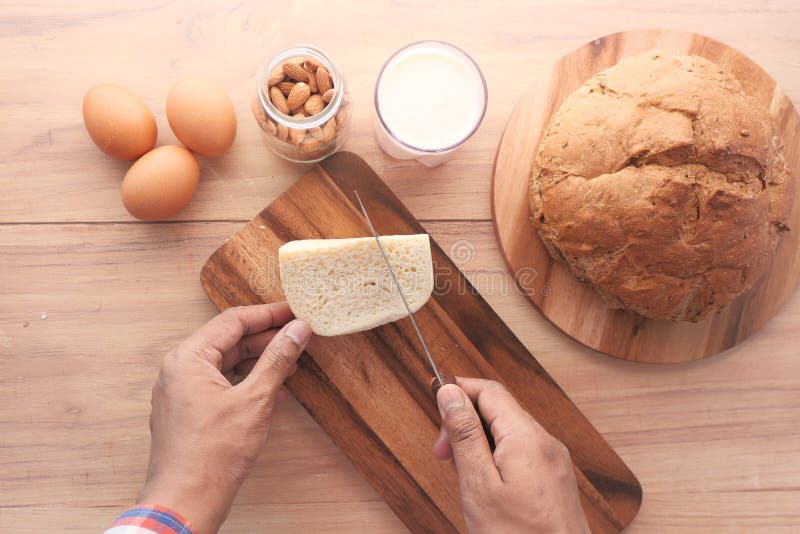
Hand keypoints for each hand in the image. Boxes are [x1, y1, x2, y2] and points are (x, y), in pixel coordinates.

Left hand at [139, 302, 311, 533]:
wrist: (185, 501)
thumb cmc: (212, 454)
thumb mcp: (255, 400)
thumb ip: (277, 359)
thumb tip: (298, 330)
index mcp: (187, 358)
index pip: (233, 320)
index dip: (268, 314)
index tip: (296, 311)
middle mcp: (179, 369)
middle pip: (229, 340)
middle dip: (267, 338)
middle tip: (300, 335)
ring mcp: (181, 391)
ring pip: (226, 363)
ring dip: (259, 361)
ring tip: (293, 361)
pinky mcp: (189, 410)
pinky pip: (220, 384)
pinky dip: (247, 382)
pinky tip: (274, 390)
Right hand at [434, 378, 588, 533]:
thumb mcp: (478, 484)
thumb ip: (465, 434)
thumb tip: (450, 392)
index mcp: (527, 436)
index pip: (489, 390)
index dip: (459, 391)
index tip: (435, 403)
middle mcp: (545, 441)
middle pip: (498, 409)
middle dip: (466, 423)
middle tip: (444, 455)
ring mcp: (554, 459)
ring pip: (509, 430)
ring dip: (479, 443)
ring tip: (465, 476)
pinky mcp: (555, 477)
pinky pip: (521, 450)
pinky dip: (497, 458)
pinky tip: (487, 486)